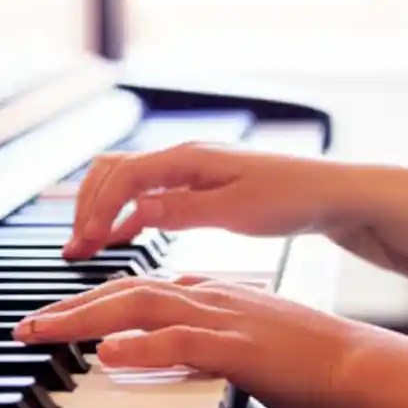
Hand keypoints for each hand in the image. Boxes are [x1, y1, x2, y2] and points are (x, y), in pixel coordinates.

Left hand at [12, 276, 380, 407]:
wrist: (359, 367)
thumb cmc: (307, 366)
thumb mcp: (241, 347)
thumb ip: (204, 344)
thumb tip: (174, 354)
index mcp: (207, 296)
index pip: (133, 292)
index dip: (88, 302)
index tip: (53, 318)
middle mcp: (206, 299)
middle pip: (122, 293)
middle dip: (68, 308)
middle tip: (27, 327)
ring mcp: (220, 319)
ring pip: (138, 308)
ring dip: (84, 319)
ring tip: (44, 333)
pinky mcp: (237, 348)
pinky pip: (179, 342)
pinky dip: (140, 346)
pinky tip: (105, 354)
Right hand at [63, 142, 407, 304]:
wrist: (334, 194)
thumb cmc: (294, 199)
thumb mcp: (237, 211)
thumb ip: (183, 210)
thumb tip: (137, 211)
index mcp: (188, 159)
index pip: (122, 177)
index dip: (97, 209)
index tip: (85, 242)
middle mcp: (181, 160)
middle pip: (110, 173)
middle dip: (86, 208)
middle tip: (74, 248)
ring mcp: (186, 172)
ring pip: (123, 183)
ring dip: (99, 210)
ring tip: (84, 246)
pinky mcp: (195, 188)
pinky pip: (144, 197)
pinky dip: (123, 216)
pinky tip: (116, 239)